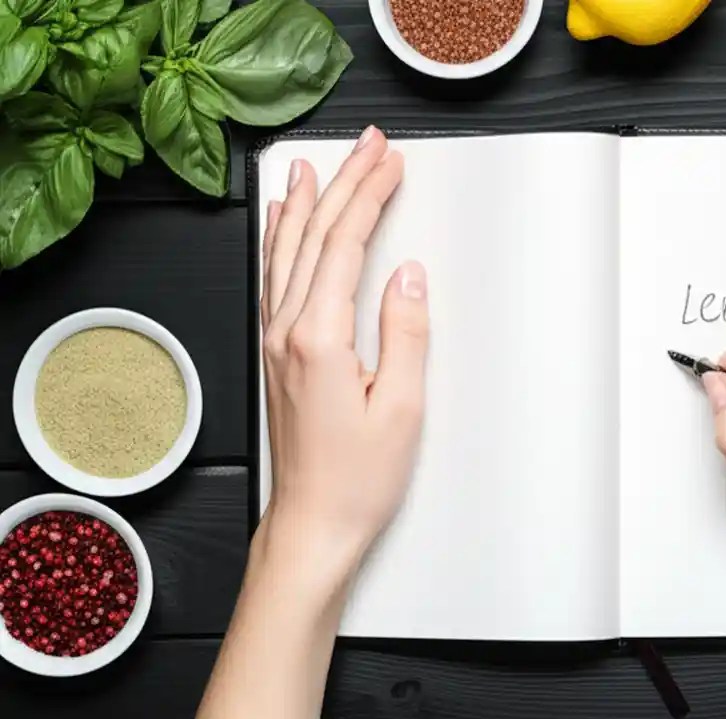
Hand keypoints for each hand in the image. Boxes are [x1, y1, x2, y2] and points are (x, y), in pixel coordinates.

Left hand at [260, 126, 426, 553]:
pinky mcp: (278, 354)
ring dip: (306, 202)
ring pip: (287, 252)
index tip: (390, 161)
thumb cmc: (358, 479)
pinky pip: (275, 277)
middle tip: (369, 145)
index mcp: (320, 339)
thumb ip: (405, 332)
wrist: (314, 524)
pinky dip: (281, 240)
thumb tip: (407, 275)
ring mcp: (277, 341)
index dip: (369, 196)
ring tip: (315, 163)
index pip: (345, 245)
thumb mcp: (401, 408)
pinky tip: (285, 225)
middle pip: (313, 236)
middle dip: (344, 183)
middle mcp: (288, 332)